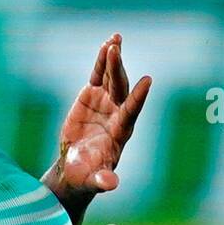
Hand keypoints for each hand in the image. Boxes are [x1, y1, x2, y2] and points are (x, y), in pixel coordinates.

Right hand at [45, 33, 151, 202]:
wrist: (76, 167)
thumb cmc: (87, 175)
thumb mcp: (94, 180)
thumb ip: (103, 180)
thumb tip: (110, 184)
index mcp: (120, 132)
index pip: (131, 111)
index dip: (138, 97)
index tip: (147, 81)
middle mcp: (117, 113)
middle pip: (120, 88)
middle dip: (118, 69)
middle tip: (115, 51)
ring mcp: (106, 103)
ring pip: (112, 77)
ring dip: (113, 60)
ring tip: (115, 41)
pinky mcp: (92, 96)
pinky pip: (99, 75)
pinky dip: (102, 61)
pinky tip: (107, 44)